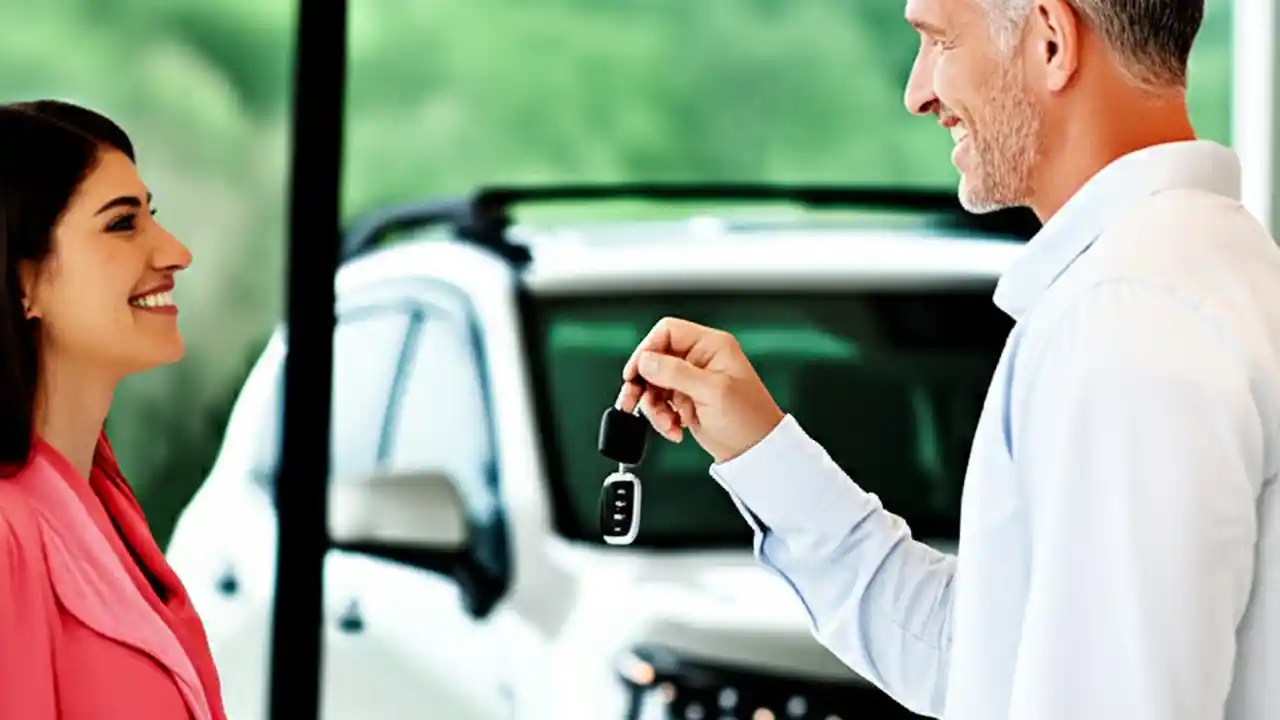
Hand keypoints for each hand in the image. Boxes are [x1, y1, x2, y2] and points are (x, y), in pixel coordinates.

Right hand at [618, 317, 785, 463]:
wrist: (757, 452)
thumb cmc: (749, 420)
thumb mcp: (712, 392)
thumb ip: (676, 373)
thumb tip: (646, 360)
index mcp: (711, 346)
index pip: (667, 332)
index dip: (647, 349)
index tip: (635, 373)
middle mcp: (700, 359)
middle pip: (655, 358)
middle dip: (643, 383)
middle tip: (631, 400)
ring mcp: (693, 380)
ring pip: (654, 383)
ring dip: (653, 406)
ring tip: (666, 423)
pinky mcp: (687, 400)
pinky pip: (661, 402)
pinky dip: (661, 417)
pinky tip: (674, 428)